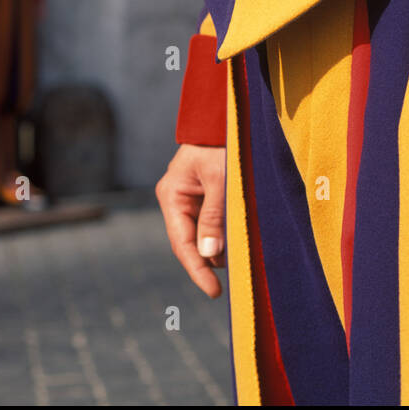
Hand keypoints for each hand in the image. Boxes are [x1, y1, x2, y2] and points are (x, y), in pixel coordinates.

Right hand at [155, 143, 226, 297]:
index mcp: (171, 195)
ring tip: (237, 267)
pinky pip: (208, 223)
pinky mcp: (201, 195)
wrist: (225, 116)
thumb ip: (214, 218)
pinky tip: (234, 246)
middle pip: (188, 243)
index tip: (214, 292)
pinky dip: (220, 235)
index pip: (182, 244)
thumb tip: (210, 255)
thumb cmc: (222, 144)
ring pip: (199, 234)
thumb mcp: (220, 180)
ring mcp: (187, 198)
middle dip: (206, 264)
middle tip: (228, 286)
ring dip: (216, 250)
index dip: (197, 270)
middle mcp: (175, 199)